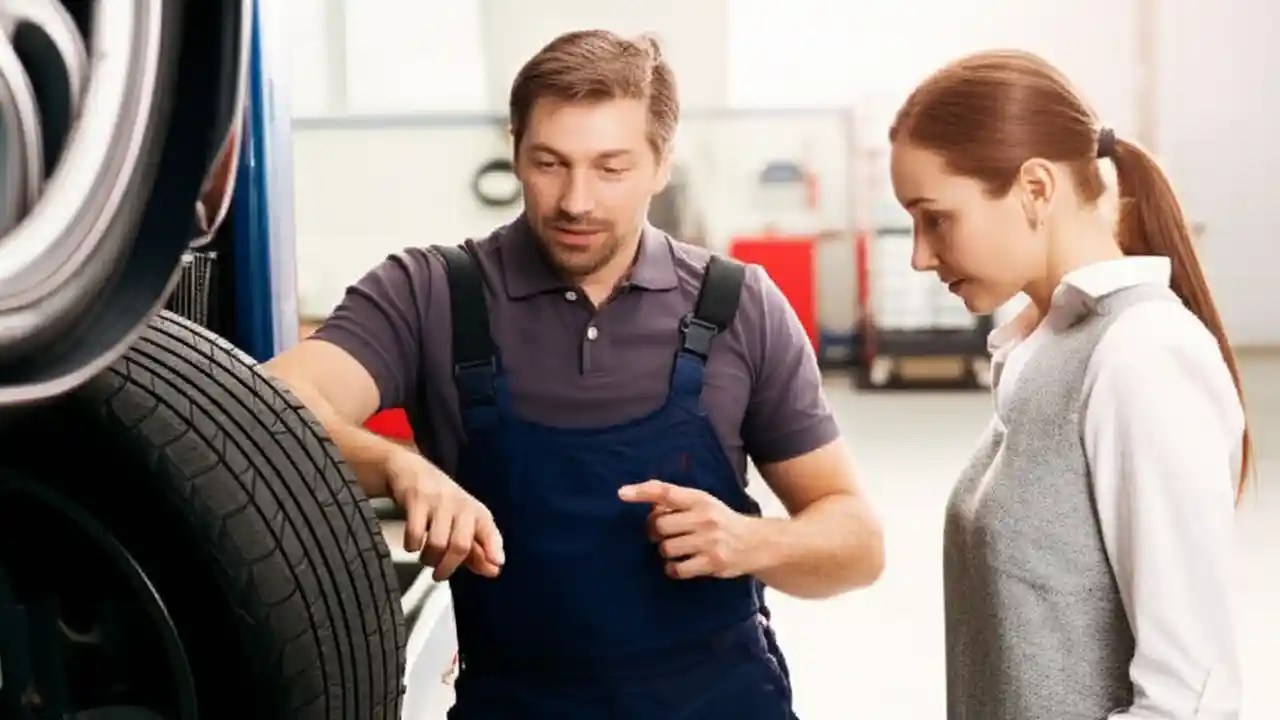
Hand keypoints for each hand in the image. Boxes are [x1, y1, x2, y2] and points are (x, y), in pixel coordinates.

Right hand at [385, 450, 503, 580]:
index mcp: (477, 513)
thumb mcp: (464, 523)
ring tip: (426, 558)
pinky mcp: (416, 500)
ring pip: (437, 543)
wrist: (413, 471)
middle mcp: (461, 506)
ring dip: (429, 559)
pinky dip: (411, 546)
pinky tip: (412, 545)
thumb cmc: (443, 503)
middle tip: (439, 575)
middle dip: (448, 567)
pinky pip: (414, 533)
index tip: (496, 565)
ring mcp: (439, 502)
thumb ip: (478, 551)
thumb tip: (494, 570)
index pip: (489, 532)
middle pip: (461, 545)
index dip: (493, 549)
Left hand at [618, 479, 758, 579]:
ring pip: (666, 548)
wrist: (755, 542)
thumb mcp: (703, 504)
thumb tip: (647, 506)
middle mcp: (704, 518)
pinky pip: (677, 569)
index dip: (642, 492)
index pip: (666, 492)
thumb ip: (677, 503)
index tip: (622, 494)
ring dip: (666, 551)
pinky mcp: (712, 562)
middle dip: (655, 532)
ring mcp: (709, 541)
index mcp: (700, 499)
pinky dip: (672, 569)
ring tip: (677, 549)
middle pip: (660, 525)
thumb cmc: (721, 521)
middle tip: (662, 534)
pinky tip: (678, 565)